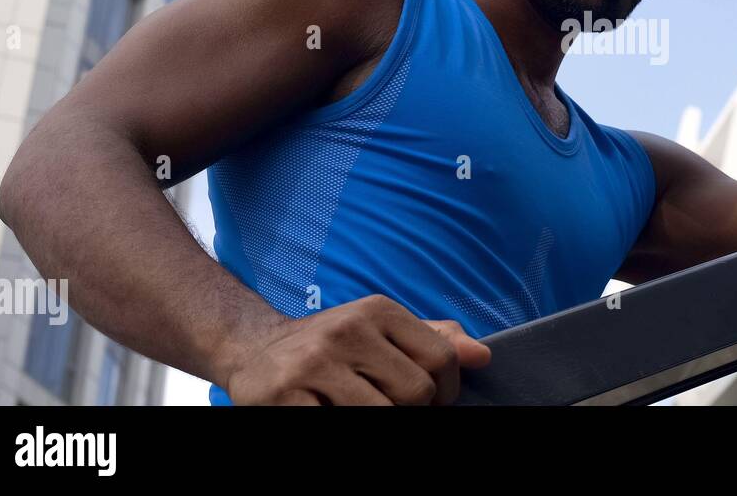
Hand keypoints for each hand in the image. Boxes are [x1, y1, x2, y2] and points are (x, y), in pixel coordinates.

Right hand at [221, 295, 490, 404]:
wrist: (254, 350)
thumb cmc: (333, 347)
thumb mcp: (382, 331)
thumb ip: (433, 341)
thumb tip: (482, 356)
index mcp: (376, 310)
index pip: (440, 358)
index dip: (447, 391)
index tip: (433, 402)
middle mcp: (345, 330)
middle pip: (415, 392)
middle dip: (409, 411)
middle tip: (388, 406)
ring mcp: (312, 364)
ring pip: (381, 416)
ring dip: (373, 420)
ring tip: (355, 406)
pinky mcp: (282, 397)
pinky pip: (337, 426)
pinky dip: (340, 424)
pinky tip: (328, 411)